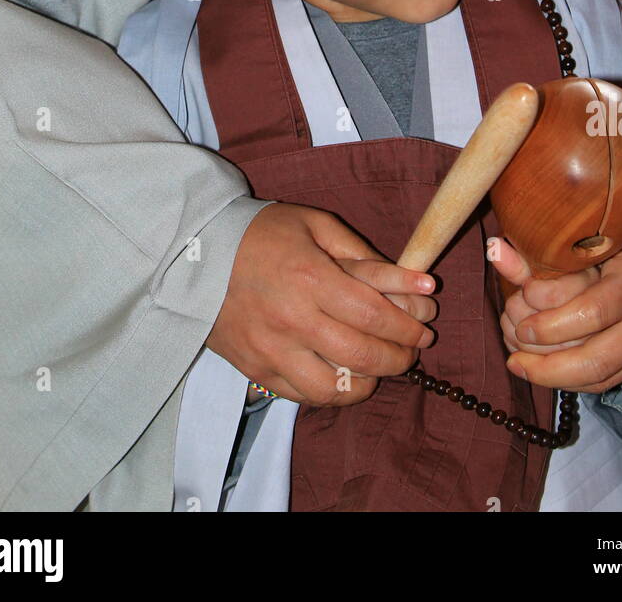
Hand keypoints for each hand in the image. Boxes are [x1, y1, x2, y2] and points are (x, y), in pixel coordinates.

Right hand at [207, 203, 435, 405]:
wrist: (195, 255)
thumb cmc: (262, 234)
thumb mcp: (315, 226)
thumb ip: (364, 256)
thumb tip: (416, 281)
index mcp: (309, 278)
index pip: (374, 315)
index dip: (408, 325)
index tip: (426, 325)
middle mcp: (291, 320)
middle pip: (361, 355)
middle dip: (400, 357)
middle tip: (412, 349)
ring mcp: (272, 350)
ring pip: (336, 389)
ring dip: (370, 382)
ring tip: (381, 366)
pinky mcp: (257, 370)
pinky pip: (305, 396)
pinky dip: (334, 392)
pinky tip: (346, 375)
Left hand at [489, 234, 621, 392]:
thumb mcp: (591, 239)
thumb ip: (541, 252)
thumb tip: (494, 250)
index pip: (593, 310)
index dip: (551, 320)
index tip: (519, 311)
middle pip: (597, 358)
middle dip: (548, 363)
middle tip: (514, 352)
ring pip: (603, 377)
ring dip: (555, 379)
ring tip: (520, 367)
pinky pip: (609, 382)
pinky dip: (573, 382)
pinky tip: (546, 373)